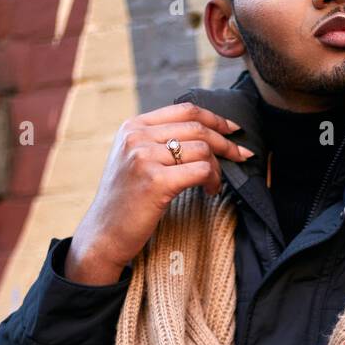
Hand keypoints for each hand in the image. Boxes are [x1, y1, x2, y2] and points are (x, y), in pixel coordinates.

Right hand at [64, 102, 254, 282]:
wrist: (104, 234)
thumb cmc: (125, 201)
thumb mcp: (132, 160)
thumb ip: (156, 141)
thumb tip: (202, 133)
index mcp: (133, 126)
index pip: (184, 110)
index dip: (214, 118)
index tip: (232, 129)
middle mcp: (137, 137)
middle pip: (197, 128)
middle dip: (225, 142)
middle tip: (241, 155)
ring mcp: (145, 157)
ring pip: (202, 150)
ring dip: (218, 168)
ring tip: (215, 184)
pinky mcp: (156, 181)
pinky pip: (201, 171)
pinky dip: (214, 181)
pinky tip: (211, 191)